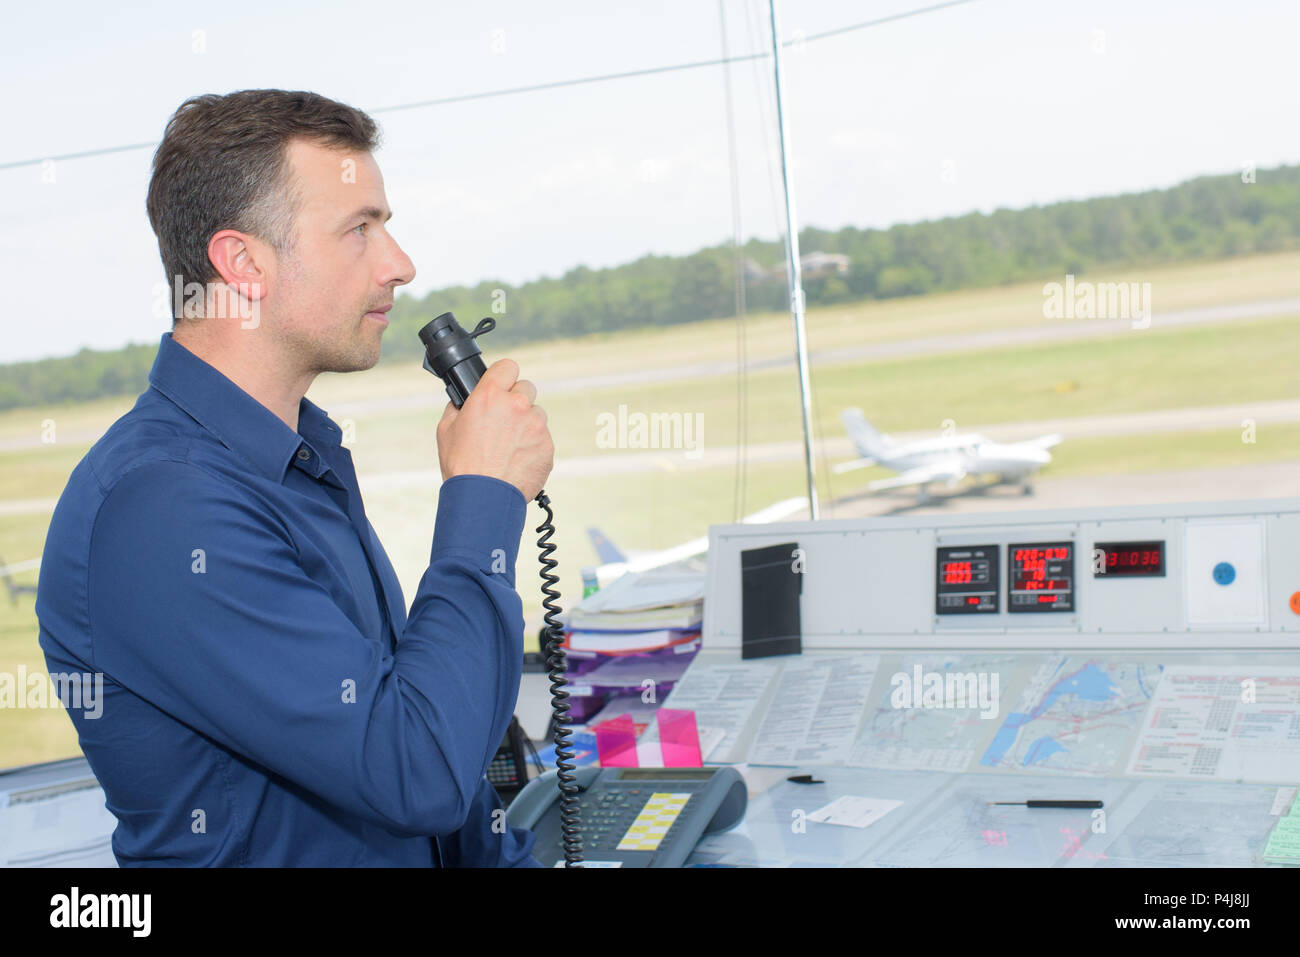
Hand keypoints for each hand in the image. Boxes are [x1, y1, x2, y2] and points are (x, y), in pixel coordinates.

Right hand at [435, 358, 553, 500]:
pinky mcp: (548, 446)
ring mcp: (536, 426)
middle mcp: (517, 405)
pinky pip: (543, 438)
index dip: (503, 376)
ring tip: (508, 447)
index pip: (508, 366)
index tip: (502, 384)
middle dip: (516, 401)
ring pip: (536, 414)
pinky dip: (533, 446)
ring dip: (526, 424)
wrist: (483, 499)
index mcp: (490, 396)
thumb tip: (465, 400)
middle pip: (526, 388)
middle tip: (503, 421)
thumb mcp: (447, 429)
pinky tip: (516, 460)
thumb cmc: (462, 466)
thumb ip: (459, 407)